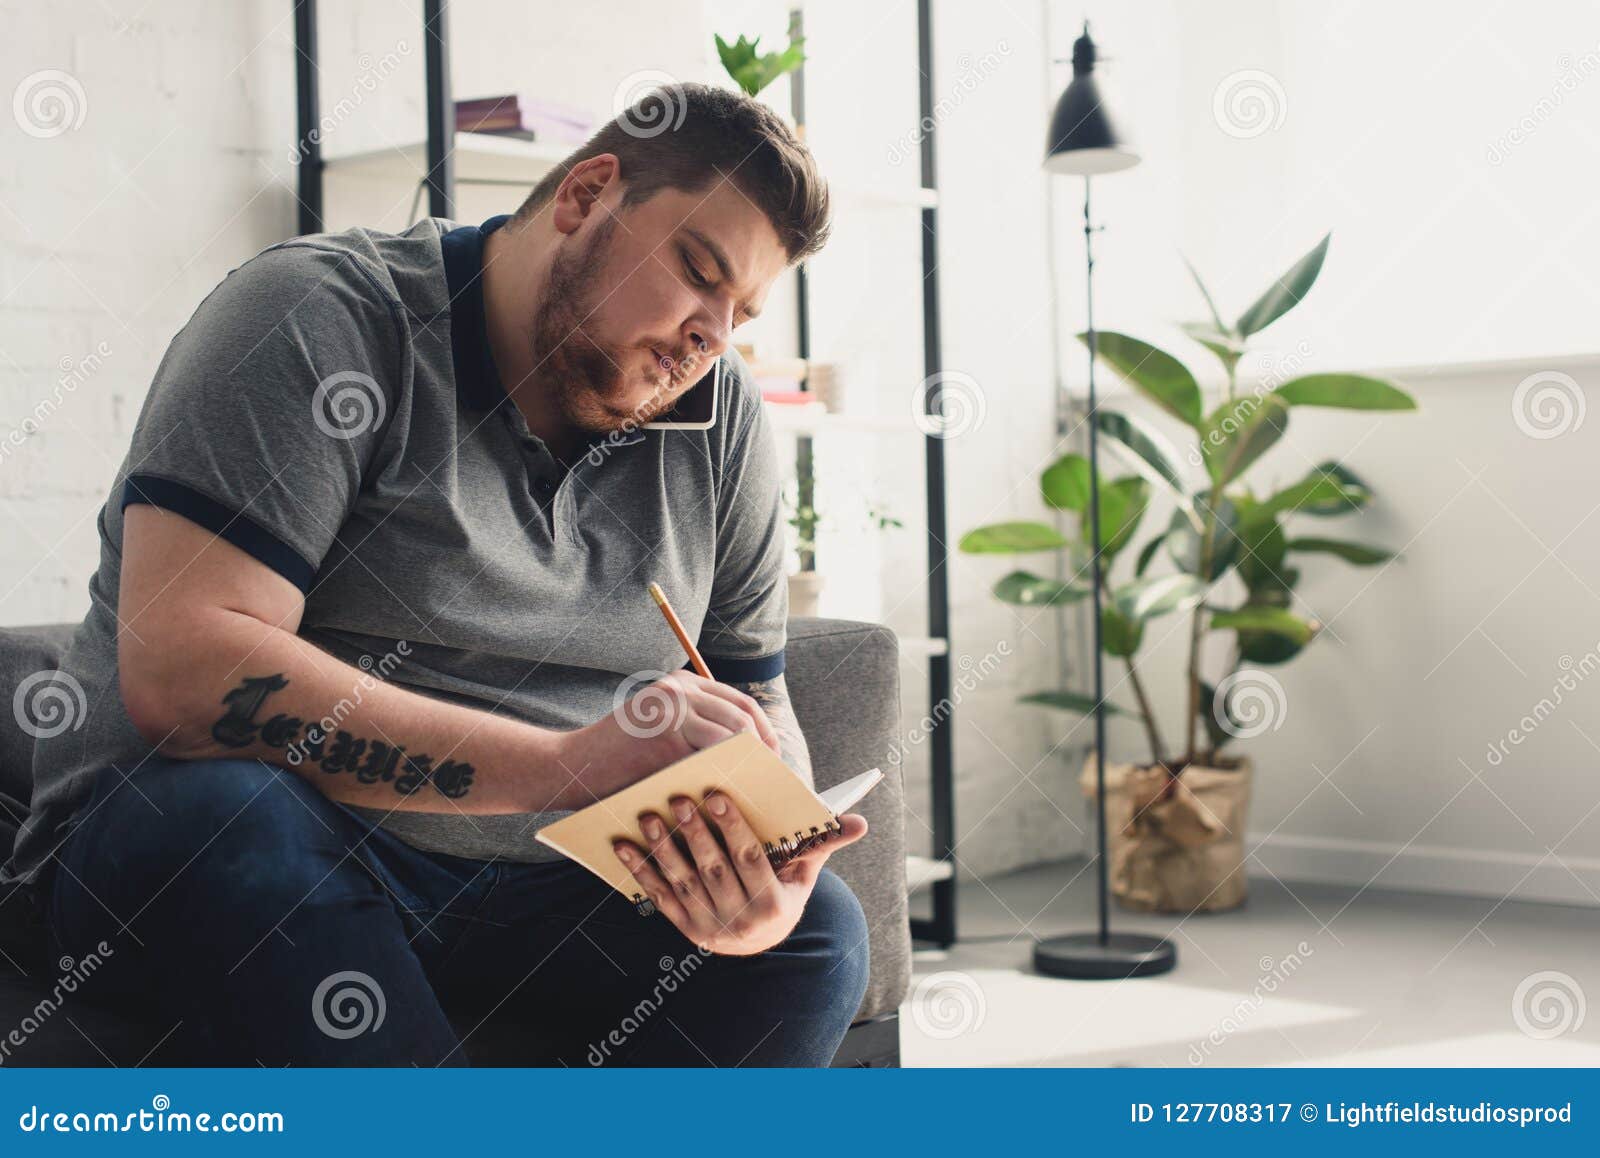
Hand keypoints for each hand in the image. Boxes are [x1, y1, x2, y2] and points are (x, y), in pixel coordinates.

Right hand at [557, 671, 779, 803]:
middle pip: (742, 715)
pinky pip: (711, 757)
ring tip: (759, 786)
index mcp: (680, 682)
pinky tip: (734, 793)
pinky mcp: (667, 738)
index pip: (738, 702)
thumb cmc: (617, 755)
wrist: (572, 765)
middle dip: (764, 747)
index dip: (762, 730)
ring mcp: (673, 711)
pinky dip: (728, 774)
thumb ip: (694, 724)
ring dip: (750, 762)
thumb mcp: (657, 724)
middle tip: (773, 775)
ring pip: (732, 735)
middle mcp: (679, 690)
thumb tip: (746, 748)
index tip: (772, 755)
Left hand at [613, 792, 867, 955]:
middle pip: (713, 870)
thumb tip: (861, 822)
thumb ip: (823, 843)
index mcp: (771, 905)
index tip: (717, 794)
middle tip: (679, 796)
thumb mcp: (805, 873)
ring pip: (682, 884)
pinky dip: (640, 871)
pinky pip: (659, 898)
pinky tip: (623, 845)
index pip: (750, 860)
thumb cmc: (784, 892)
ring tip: (649, 815)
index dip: (733, 827)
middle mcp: (739, 923)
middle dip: (695, 833)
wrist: (759, 943)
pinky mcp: (684, 931)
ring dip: (663, 849)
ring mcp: (709, 929)